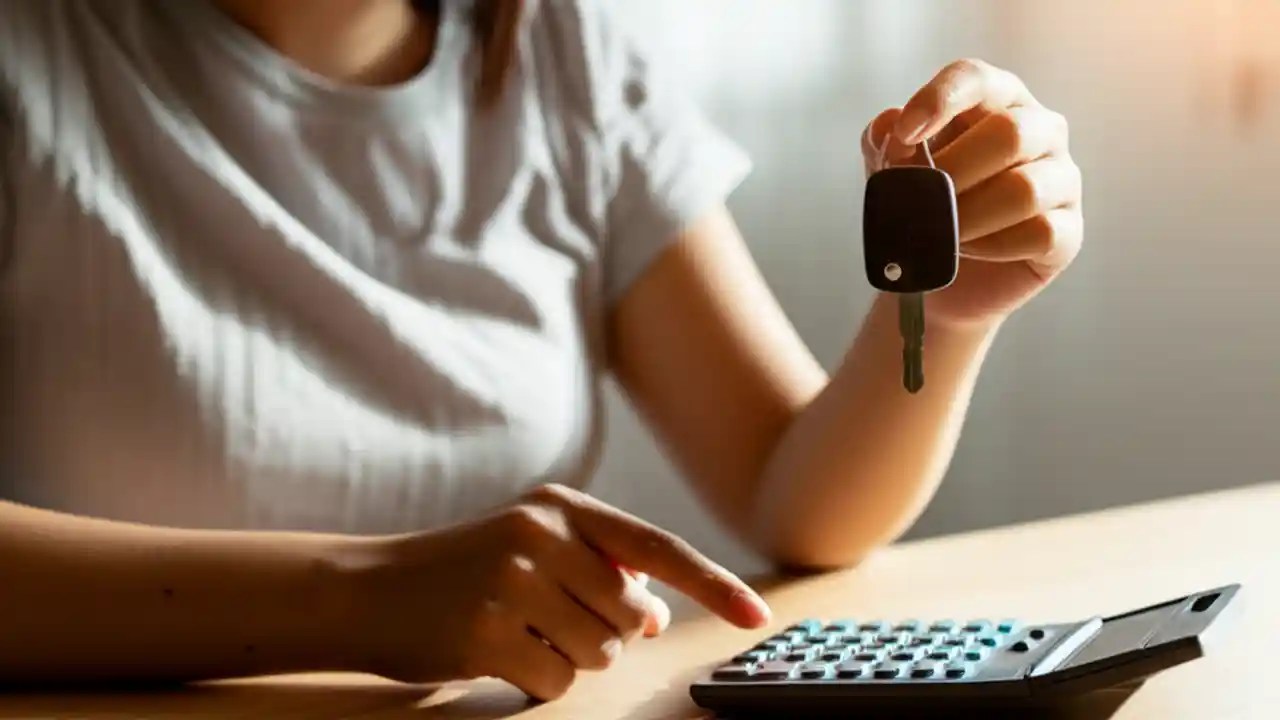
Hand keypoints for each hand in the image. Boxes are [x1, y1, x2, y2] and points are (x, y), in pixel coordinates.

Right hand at [338, 483, 770, 700]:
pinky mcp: (485, 632)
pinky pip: (556, 682)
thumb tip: (656, 614)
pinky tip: (497, 654)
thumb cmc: (463, 571)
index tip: (755, 616)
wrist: (367, 589)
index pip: (656, 548)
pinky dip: (537, 680)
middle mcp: (539, 536)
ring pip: (598, 652)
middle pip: (628, 616)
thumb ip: (599, 571)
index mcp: (559, 509)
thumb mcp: (531, 550)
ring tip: (518, 631)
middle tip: (550, 621)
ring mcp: (510, 583)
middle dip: (603, 633)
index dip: (712, 583)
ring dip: (570, 658)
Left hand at [862, 59, 1083, 326]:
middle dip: (954, 171)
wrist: (941, 277)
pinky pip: (1040, 232)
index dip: (939, 99)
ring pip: (1025, 188)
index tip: (904, 133)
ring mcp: (1061, 178)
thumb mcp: (893, 174)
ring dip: (970, 216)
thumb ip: (885, 145)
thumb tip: (890, 125)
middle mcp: (1039, 130)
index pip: (975, 78)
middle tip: (920, 201)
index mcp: (996, 101)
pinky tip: (971, 250)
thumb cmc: (925, 209)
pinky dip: (995, 246)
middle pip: (1010, 132)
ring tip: (942, 232)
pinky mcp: (1068, 230)